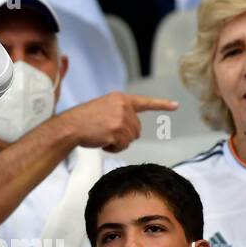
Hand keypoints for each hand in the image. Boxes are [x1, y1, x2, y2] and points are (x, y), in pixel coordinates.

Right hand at [57, 92, 178, 152]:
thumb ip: (119, 113)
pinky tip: (102, 141)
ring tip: (102, 136)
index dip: (161, 105)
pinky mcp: (118, 131)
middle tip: (105, 132)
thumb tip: (132, 130)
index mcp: (120, 99)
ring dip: (118, 142)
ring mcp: (121, 119)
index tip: (176, 105)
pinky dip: (113, 148)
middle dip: (124, 135)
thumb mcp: (103, 108)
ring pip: (131, 138)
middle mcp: (124, 106)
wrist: (69, 126)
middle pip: (137, 129)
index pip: (145, 102)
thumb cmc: (82, 120)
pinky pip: (123, 146)